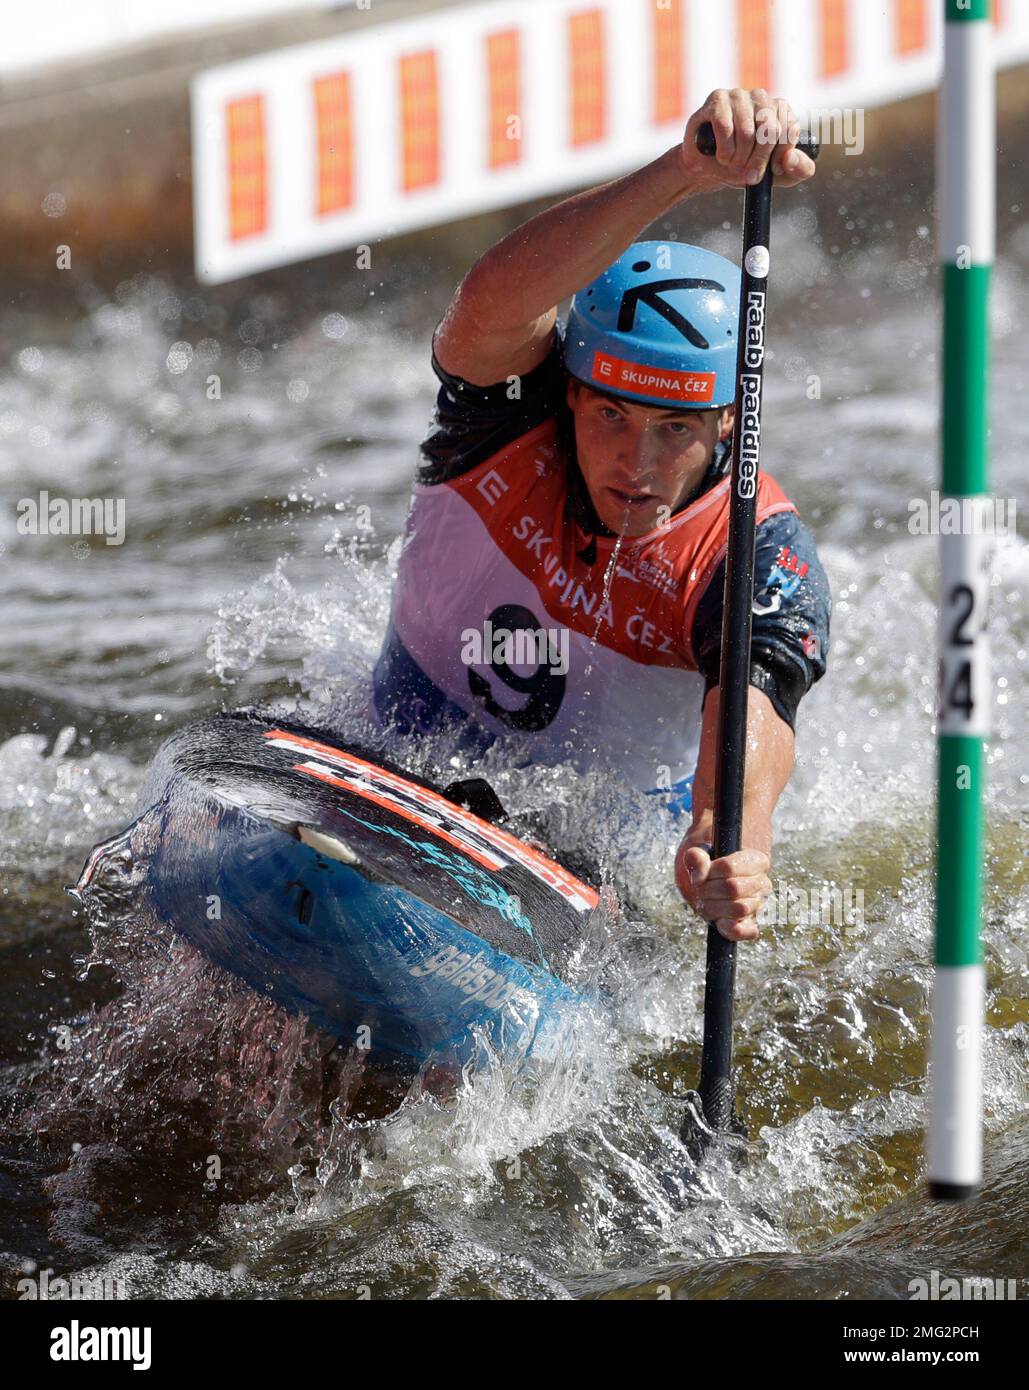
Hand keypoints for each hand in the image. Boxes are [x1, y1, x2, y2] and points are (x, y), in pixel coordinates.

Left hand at [675, 840, 772, 941]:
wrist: (715, 884)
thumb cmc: (711, 865)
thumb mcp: (702, 854)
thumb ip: (697, 857)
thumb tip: (699, 876)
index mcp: (756, 860)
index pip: (728, 867)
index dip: (708, 872)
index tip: (700, 875)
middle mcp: (763, 883)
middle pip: (733, 888)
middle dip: (709, 890)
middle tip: (700, 890)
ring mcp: (758, 905)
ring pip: (739, 909)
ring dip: (714, 907)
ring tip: (706, 901)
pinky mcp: (751, 925)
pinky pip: (747, 932)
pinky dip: (732, 929)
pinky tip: (719, 922)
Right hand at [679, 88, 815, 191]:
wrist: (706, 169)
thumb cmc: (743, 167)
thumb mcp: (777, 175)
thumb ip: (798, 169)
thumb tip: (792, 158)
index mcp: (780, 111)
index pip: (789, 128)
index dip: (780, 155)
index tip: (771, 170)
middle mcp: (761, 98)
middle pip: (770, 130)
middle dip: (759, 160)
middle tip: (749, 175)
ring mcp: (739, 95)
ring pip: (747, 131)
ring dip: (738, 158)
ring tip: (731, 164)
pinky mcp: (717, 99)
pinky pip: (725, 127)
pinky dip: (724, 150)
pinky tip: (720, 155)